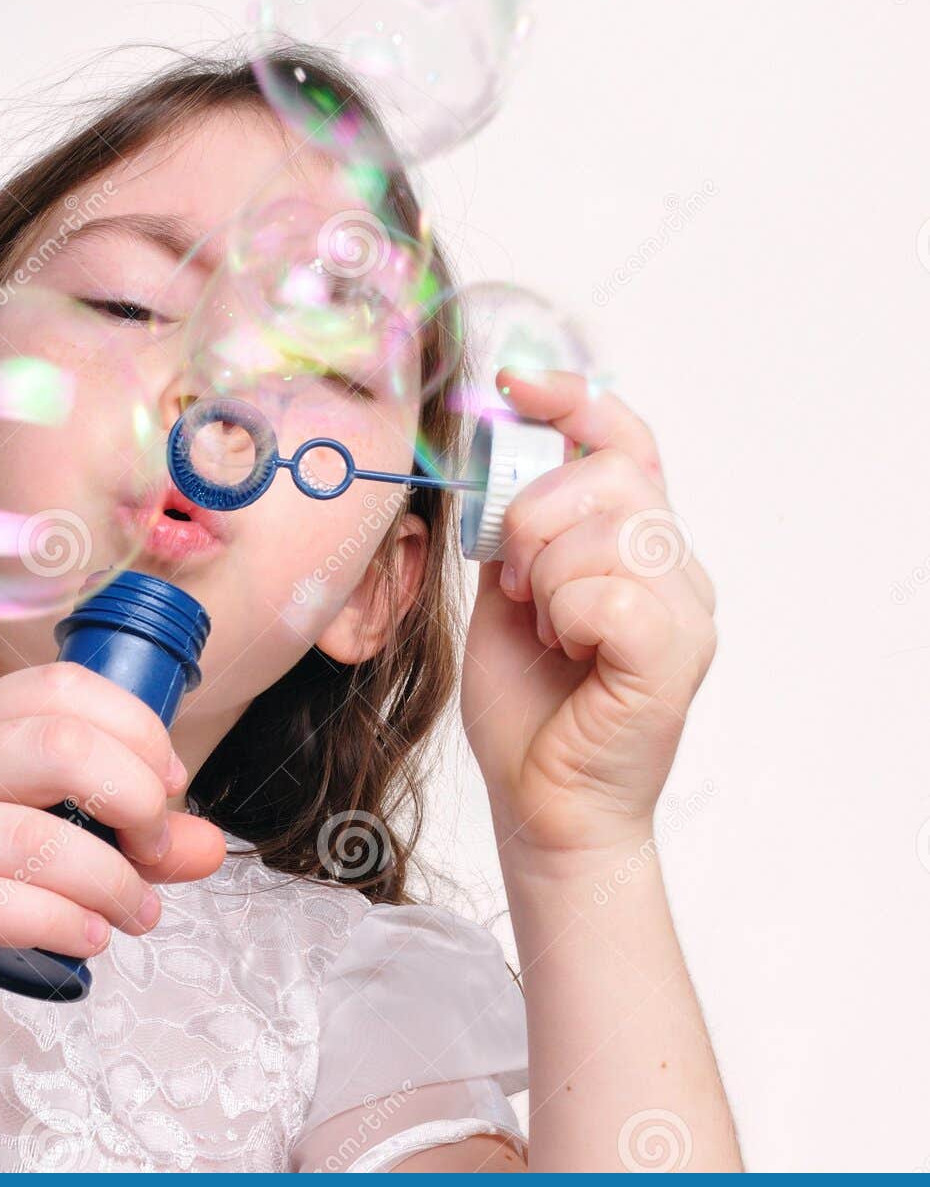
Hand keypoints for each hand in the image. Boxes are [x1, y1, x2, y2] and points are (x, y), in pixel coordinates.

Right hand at [0, 663, 226, 1035]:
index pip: (64, 688)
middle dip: (134, 797)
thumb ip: (121, 836)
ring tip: (135, 915)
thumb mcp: (27, 836)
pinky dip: (58, 922)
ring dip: (110, 882)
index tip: (169, 785)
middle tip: (154, 850)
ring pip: (34, 837)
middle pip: (59, 745)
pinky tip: (88, 938)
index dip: (136, 728)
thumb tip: (211, 845)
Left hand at [460, 369, 716, 865]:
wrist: (540, 802)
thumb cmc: (528, 701)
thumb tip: (498, 452)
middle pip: (611, 474)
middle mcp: (678, 568)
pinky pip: (611, 593)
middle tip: (512, 580)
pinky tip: (567, 652)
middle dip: (533, 515)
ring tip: (545, 627)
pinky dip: (565, 615)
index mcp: (639, 542)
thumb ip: (516, 525)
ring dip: (544, 577)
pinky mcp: (675, 657)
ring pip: (608, 532)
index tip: (515, 384)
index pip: (628, 438)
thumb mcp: (506, 590)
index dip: (575, 400)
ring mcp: (686, 612)